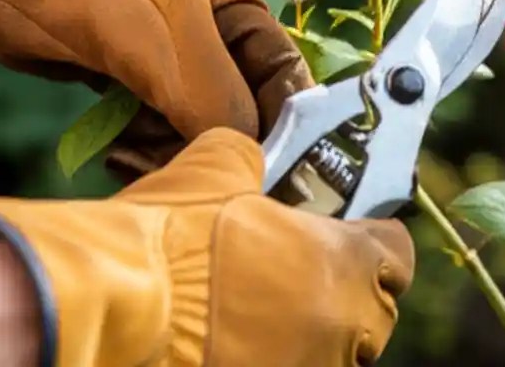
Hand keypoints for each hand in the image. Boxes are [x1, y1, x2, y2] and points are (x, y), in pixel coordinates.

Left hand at [0, 0, 311, 177]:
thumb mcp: (168, 43)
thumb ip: (219, 101)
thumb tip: (250, 160)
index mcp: (231, 4)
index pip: (281, 71)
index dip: (286, 121)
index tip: (281, 171)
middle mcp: (206, 31)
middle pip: (239, 105)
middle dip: (222, 144)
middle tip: (199, 181)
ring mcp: (163, 56)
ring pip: (193, 124)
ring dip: (174, 152)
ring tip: (136, 160)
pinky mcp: (124, 79)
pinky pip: (152, 128)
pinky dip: (142, 147)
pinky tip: (116, 154)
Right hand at [0, 127, 414, 366]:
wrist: (107, 304)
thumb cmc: (169, 235)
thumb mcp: (217, 166)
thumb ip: (255, 159)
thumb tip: (254, 157)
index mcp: (347, 263)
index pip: (397, 252)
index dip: (373, 236)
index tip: (350, 228)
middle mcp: (342, 328)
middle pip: (372, 310)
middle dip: (346, 288)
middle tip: (301, 267)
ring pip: (334, 350)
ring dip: (311, 327)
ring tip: (263, 306)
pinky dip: (275, 355)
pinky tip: (237, 336)